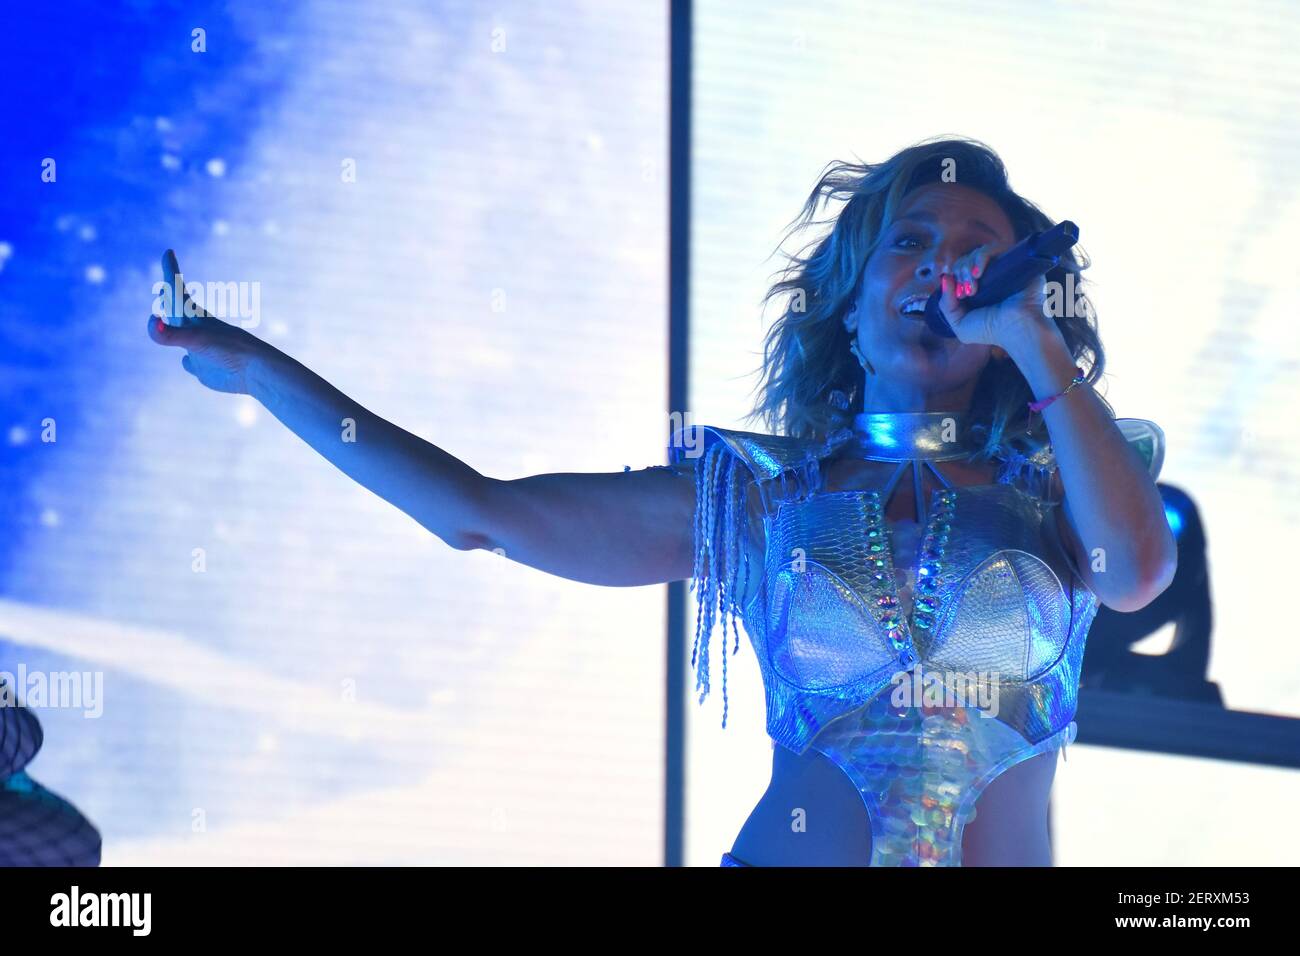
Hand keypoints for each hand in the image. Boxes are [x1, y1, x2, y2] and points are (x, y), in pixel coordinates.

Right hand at [146, 249, 273, 394]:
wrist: (255, 372)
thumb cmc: (230, 349)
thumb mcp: (198, 339)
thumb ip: (171, 334)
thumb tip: (152, 323)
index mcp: (194, 317)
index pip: (177, 290)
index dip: (171, 271)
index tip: (169, 251)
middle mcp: (196, 331)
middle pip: (178, 310)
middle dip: (170, 298)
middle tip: (165, 285)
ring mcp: (199, 350)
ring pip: (181, 337)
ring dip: (174, 329)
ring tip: (173, 320)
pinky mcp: (203, 369)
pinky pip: (190, 363)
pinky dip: (188, 363)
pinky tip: (188, 362)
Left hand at [936, 243, 1053, 350]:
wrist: (1019, 328)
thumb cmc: (992, 331)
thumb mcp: (960, 325)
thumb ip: (946, 305)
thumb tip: (945, 278)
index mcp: (976, 289)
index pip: (957, 273)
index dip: (954, 280)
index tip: (960, 296)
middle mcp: (988, 277)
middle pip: (965, 261)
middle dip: (960, 274)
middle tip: (968, 292)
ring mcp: (1000, 267)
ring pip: (976, 254)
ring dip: (968, 267)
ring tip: (973, 285)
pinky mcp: (1012, 260)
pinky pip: (993, 248)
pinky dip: (981, 258)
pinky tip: (978, 273)